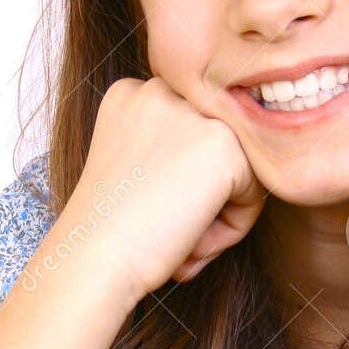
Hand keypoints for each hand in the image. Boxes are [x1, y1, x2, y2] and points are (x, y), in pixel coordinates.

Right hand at [72, 76, 267, 303]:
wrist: (93, 257)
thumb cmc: (106, 234)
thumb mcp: (130, 174)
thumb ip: (169, 156)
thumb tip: (218, 170)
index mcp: (130, 94)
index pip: (188, 136)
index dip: (177, 186)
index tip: (152, 218)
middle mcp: (161, 90)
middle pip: (213, 150)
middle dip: (200, 198)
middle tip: (169, 236)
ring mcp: (193, 112)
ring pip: (238, 170)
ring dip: (217, 215)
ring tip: (181, 243)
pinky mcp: (225, 143)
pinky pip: (254, 193)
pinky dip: (232, 229)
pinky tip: (192, 242)